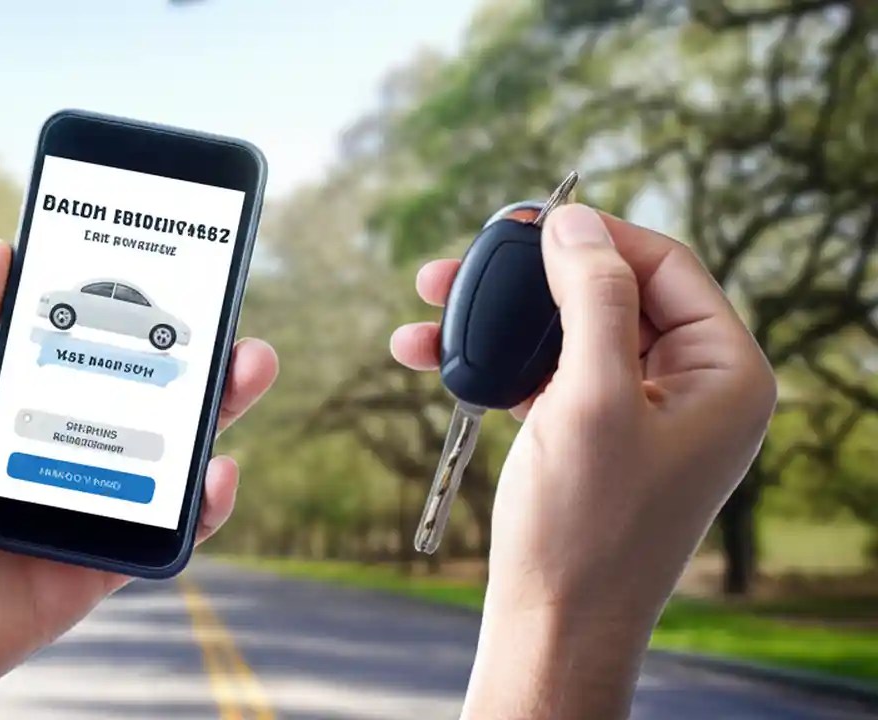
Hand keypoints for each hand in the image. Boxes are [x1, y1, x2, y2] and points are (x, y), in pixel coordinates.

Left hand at [0, 239, 276, 719]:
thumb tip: (1, 250)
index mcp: (0, 409)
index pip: (80, 350)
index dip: (125, 316)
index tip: (167, 274)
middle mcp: (47, 453)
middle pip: (138, 398)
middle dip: (193, 361)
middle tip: (232, 325)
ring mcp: (74, 510)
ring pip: (162, 459)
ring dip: (214, 417)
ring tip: (249, 371)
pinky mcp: (90, 569)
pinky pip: (158, 533)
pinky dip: (199, 507)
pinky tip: (217, 470)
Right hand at [391, 205, 775, 718]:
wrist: (554, 624)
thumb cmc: (585, 529)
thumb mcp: (591, 401)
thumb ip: (594, 299)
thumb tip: (575, 221)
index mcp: (726, 374)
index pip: (665, 265)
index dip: (594, 235)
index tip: (522, 225)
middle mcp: (691, 386)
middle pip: (608, 292)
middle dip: (527, 278)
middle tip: (461, 263)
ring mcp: (639, 411)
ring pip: (567, 331)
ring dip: (498, 317)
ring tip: (430, 305)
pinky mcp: (594, 434)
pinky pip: (547, 373)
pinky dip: (495, 359)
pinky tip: (433, 354)